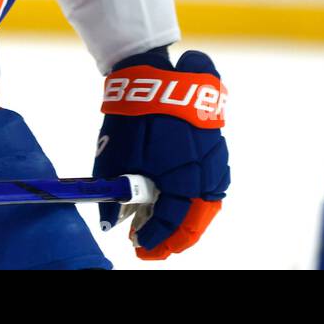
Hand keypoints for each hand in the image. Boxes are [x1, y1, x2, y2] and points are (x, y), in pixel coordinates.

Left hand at [93, 48, 228, 258]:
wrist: (152, 76)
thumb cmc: (132, 118)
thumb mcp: (115, 157)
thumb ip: (114, 193)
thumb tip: (108, 224)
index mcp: (181, 180)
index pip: (172, 223)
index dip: (154, 240)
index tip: (138, 247)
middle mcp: (204, 173)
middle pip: (196, 220)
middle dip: (174, 238)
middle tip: (153, 247)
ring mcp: (214, 159)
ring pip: (208, 204)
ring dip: (189, 221)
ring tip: (166, 230)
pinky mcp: (215, 145)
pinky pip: (212, 183)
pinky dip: (198, 199)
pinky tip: (182, 203)